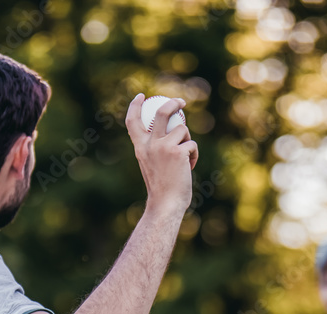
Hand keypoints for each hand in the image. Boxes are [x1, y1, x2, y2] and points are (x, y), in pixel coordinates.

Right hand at [125, 94, 198, 214]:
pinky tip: (189, 168)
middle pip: (161, 112)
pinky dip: (193, 155)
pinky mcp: (178, 152)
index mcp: (140, 148)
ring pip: (182, 130)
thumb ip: (156, 148)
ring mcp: (163, 147)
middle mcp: (149, 145)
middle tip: (181, 102)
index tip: (142, 97)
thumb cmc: (161, 188)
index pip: (132, 122)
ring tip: (185, 159)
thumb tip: (171, 129)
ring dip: (188, 141)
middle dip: (173, 103)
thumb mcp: (152, 165)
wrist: (166, 204)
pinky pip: (192, 145)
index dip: (135, 106)